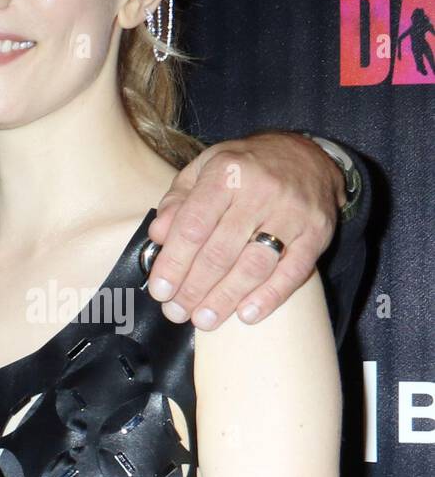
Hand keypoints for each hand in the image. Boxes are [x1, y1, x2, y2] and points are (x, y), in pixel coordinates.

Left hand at [146, 131, 344, 329]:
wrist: (307, 156)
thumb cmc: (244, 168)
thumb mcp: (204, 169)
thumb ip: (178, 201)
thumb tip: (158, 235)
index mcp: (226, 173)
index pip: (194, 225)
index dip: (174, 261)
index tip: (160, 289)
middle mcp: (260, 192)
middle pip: (221, 251)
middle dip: (194, 287)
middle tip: (176, 313)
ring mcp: (292, 213)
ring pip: (254, 265)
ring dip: (226, 298)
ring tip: (204, 320)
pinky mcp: (317, 233)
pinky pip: (294, 271)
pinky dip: (270, 296)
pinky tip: (247, 315)